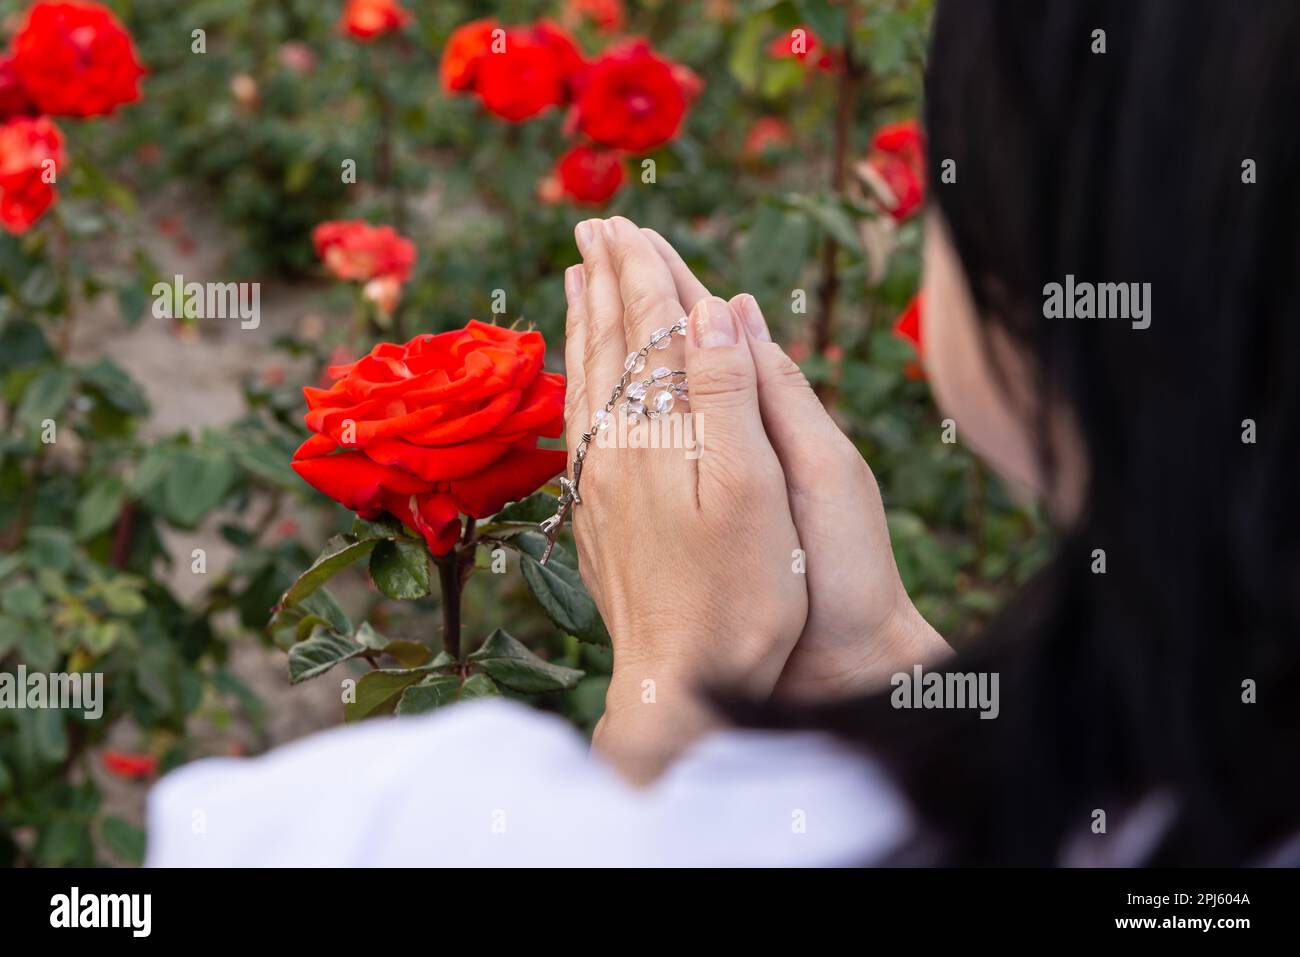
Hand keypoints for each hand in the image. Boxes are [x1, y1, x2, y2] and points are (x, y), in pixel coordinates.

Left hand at [563, 216, 807, 781]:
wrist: (676, 684)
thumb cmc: (736, 596)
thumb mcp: (754, 490)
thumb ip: (731, 395)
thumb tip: (715, 308)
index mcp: (656, 433)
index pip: (645, 331)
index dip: (641, 274)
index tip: (628, 223)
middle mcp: (613, 450)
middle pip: (604, 346)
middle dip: (603, 283)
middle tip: (594, 230)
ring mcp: (597, 484)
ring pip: (584, 383)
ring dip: (582, 325)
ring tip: (575, 282)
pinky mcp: (594, 516)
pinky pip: (577, 424)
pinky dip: (577, 381)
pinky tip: (578, 379)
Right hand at [640, 229, 949, 699]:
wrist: (843, 658)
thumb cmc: (841, 566)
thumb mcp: (820, 470)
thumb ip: (775, 393)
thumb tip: (734, 307)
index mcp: (774, 408)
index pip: (713, 321)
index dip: (668, 274)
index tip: (627, 231)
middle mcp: (740, 428)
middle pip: (678, 342)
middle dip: (637, 287)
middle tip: (595, 236)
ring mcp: (714, 466)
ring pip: (656, 385)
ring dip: (623, 335)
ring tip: (586, 290)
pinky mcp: (694, 508)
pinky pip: (644, 439)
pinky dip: (619, 404)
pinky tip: (596, 390)